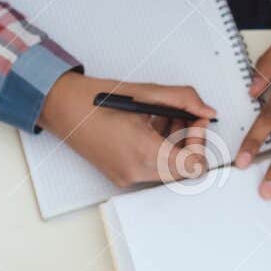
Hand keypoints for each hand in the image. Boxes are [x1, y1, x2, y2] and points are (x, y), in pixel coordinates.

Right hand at [39, 73, 216, 187]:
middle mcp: (136, 172)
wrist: (63, 109)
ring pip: (170, 169)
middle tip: (188, 117)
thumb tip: (207, 110)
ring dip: (177, 143)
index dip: (201, 141)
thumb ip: (184, 99)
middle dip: (191, 141)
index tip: (197, 119)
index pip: (193, 165)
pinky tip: (152, 125)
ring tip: (166, 118)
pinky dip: (161, 148)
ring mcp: (128, 177)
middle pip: (184, 169)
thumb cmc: (97, 100)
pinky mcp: (122, 175)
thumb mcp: (147, 93)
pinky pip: (154, 167)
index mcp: (144, 153)